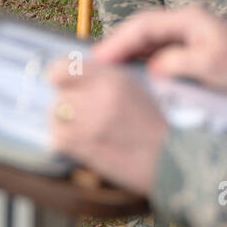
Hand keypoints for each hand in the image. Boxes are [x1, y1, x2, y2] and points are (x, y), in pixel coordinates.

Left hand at [49, 58, 168, 194]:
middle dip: (64, 104)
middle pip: (59, 95)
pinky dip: (63, 142)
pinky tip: (76, 144)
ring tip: (78, 129)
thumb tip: (74, 76)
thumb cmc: (155, 124)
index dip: (58, 75)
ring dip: (62, 123)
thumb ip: (104, 79)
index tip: (60, 83)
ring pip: (56, 117)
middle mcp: (99, 97)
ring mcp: (91, 124)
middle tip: (79, 113)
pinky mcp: (88, 148)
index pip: (64, 68)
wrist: (170, 158)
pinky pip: (58, 140)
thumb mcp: (135, 88)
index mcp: (112, 79)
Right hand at [94, 5, 226, 95]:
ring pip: (148, 40)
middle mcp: (186, 21)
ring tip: (105, 69)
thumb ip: (176, 63)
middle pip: (142, 29)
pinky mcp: (191, 47)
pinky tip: (129, 72)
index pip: (143, 25)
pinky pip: (158, 50)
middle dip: (118, 45)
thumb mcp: (210, 65)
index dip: (119, 40)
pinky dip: (142, 59)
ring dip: (128, 52)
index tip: (99, 57)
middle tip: (94, 64)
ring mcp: (188, 33)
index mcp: (189, 18)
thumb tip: (152, 67)